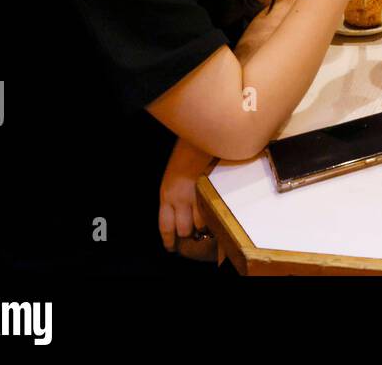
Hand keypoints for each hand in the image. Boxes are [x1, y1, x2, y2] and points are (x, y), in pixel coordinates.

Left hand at [159, 138, 216, 260]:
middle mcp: (178, 198)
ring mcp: (195, 195)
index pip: (164, 225)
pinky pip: (211, 212)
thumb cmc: (187, 152)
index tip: (171, 247)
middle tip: (195, 233)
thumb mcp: (174, 176)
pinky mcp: (210, 190)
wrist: (200, 135)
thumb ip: (175, 194)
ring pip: (199, 224)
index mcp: (166, 194)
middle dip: (188, 233)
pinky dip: (214, 215)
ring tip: (208, 220)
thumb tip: (182, 210)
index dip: (168, 239)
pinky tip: (217, 211)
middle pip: (182, 230)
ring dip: (204, 225)